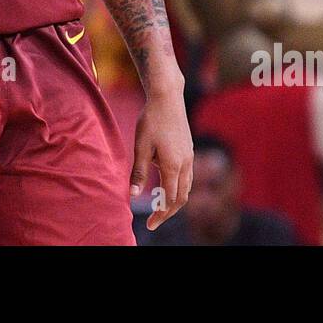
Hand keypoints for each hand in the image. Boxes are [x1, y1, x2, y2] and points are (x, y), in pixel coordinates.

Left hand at [131, 89, 193, 230]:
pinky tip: (167, 186)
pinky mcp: (189, 150)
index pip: (169, 200)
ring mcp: (189, 157)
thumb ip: (139, 172)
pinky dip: (179, 188)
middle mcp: (186, 164)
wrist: (167, 98)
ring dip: (175, 201)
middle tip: (154, 221)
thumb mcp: (140, 146)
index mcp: (173, 166)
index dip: (161, 215)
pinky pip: (188, 177)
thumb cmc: (151, 120)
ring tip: (160, 207)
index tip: (150, 224)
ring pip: (186, 188)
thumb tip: (133, 195)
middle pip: (181, 198)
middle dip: (168, 212)